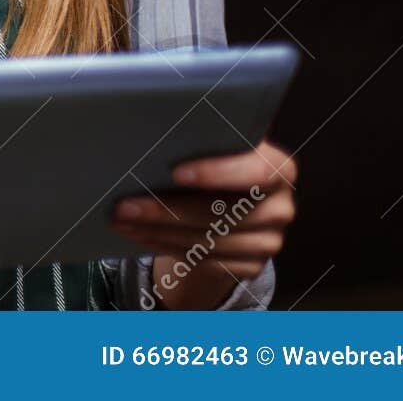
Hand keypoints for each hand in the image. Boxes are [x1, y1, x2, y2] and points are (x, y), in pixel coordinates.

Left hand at [110, 138, 297, 306]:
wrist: (228, 204)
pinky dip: (166, 246)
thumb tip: (150, 135)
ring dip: (158, 231)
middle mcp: (280, 208)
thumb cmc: (216, 163)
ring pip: (207, 242)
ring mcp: (269, 241)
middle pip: (221, 214)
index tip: (176, 173)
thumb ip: (203, 141)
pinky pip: (204, 261)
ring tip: (122, 220)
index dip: (217, 173)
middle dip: (165, 210)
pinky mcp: (251, 266)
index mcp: (279, 168)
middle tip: (125, 206)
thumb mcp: (218, 146)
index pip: (257, 172)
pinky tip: (140, 235)